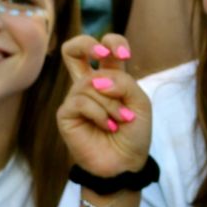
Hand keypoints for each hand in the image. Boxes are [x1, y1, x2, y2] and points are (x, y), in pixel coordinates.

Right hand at [56, 34, 152, 177]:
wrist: (126, 163)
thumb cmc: (134, 133)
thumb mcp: (140, 102)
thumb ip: (124, 82)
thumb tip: (97, 80)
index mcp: (110, 76)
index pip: (104, 47)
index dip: (112, 42)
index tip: (124, 55)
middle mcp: (90, 84)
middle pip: (72, 50)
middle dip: (86, 44)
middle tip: (102, 54)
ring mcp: (76, 98)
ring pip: (90, 84)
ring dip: (111, 103)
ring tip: (120, 121)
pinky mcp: (66, 114)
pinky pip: (81, 102)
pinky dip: (99, 113)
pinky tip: (107, 126)